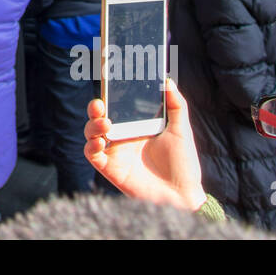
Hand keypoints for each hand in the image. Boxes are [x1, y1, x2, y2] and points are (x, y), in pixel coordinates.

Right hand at [83, 78, 206, 212]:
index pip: (117, 106)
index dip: (109, 94)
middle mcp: (122, 137)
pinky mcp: (111, 169)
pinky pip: (92, 155)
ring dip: (93, 126)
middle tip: (99, 103)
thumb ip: (176, 104)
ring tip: (105, 123)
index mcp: (136, 126)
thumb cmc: (183, 164)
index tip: (106, 80)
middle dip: (95, 108)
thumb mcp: (181, 130)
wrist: (183, 195)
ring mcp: (116, 153)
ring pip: (92, 134)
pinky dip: (91, 146)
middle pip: (100, 117)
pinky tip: (101, 142)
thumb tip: (167, 80)